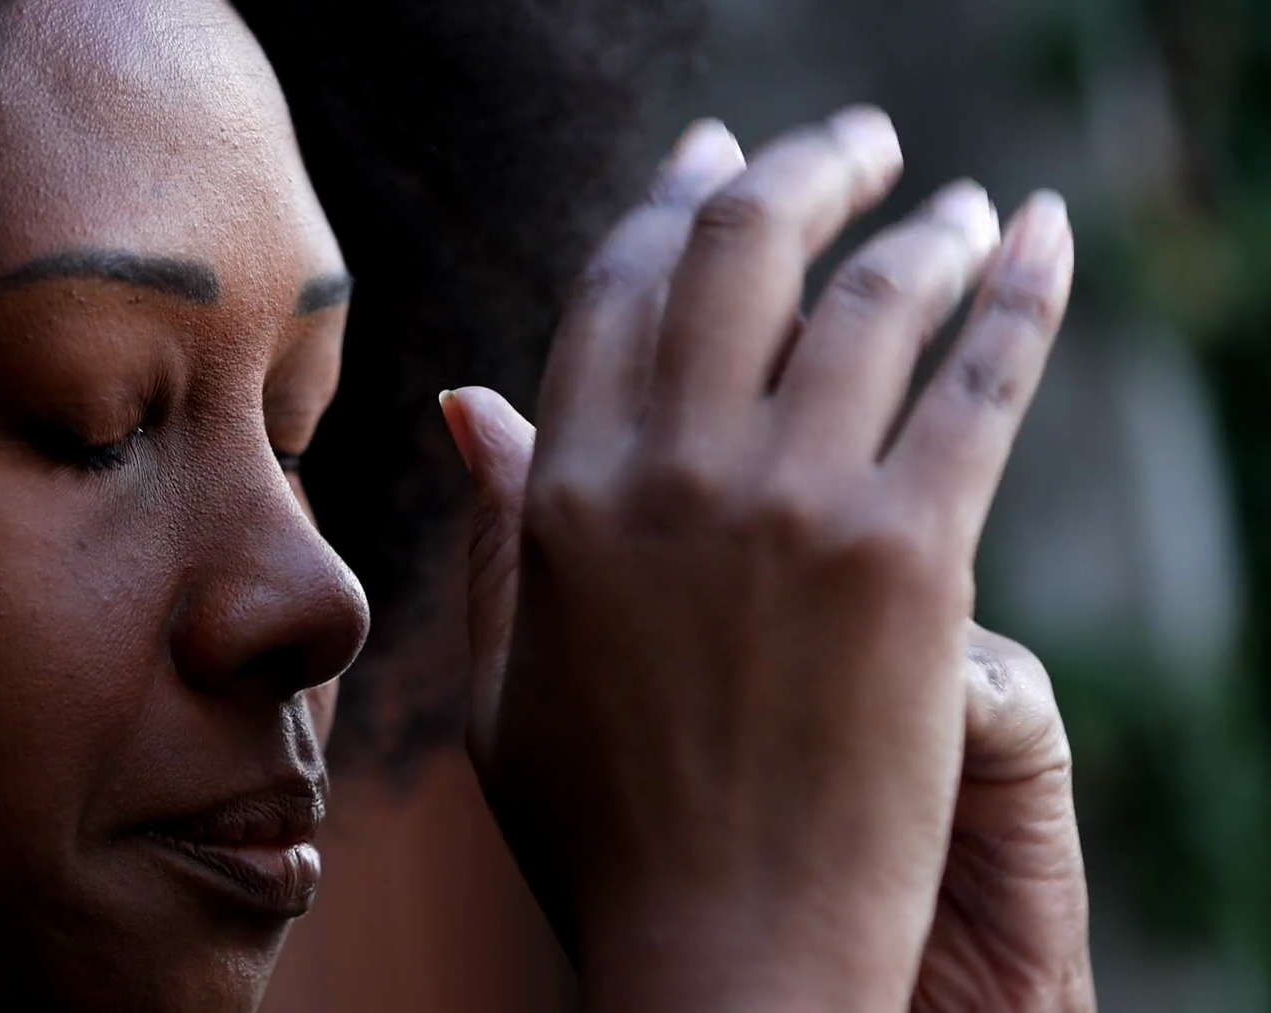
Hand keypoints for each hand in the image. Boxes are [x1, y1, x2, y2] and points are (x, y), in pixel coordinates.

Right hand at [441, 109, 1078, 1010]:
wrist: (723, 958)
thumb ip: (497, 529)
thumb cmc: (605, 834)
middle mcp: (667, 474)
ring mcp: (788, 509)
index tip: (715, 147)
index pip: (620, 287)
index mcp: (563, 496)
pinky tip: (1045, 238)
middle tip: (854, 142)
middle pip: (738, 246)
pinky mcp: (911, 561)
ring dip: (922, 226)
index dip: (670, 196)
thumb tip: (466, 399)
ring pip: (867, 296)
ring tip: (959, 209)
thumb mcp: (508, 676)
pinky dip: (1023, 293)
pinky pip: (980, 382)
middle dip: (803, 165)